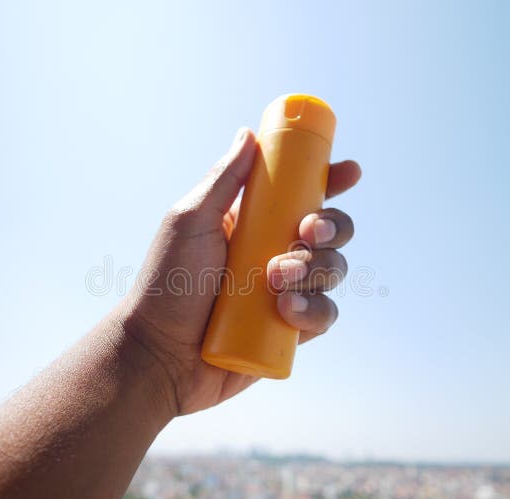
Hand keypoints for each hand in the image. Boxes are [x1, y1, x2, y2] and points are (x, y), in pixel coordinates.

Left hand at [120, 128, 359, 415]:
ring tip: (275, 281)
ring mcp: (286, 292)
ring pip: (332, 271)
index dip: (330, 182)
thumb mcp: (191, 221)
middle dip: (331, 227)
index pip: (301, 195)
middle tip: (306, 232)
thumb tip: (248, 134)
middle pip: (330, 232)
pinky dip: (314, 310)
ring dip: (314, 270)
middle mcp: (274, 254)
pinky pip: (325, 315)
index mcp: (253, 224)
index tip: (349, 172)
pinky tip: (285, 310)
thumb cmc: (166, 284)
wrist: (160, 353)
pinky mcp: (291, 331)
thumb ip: (224, 179)